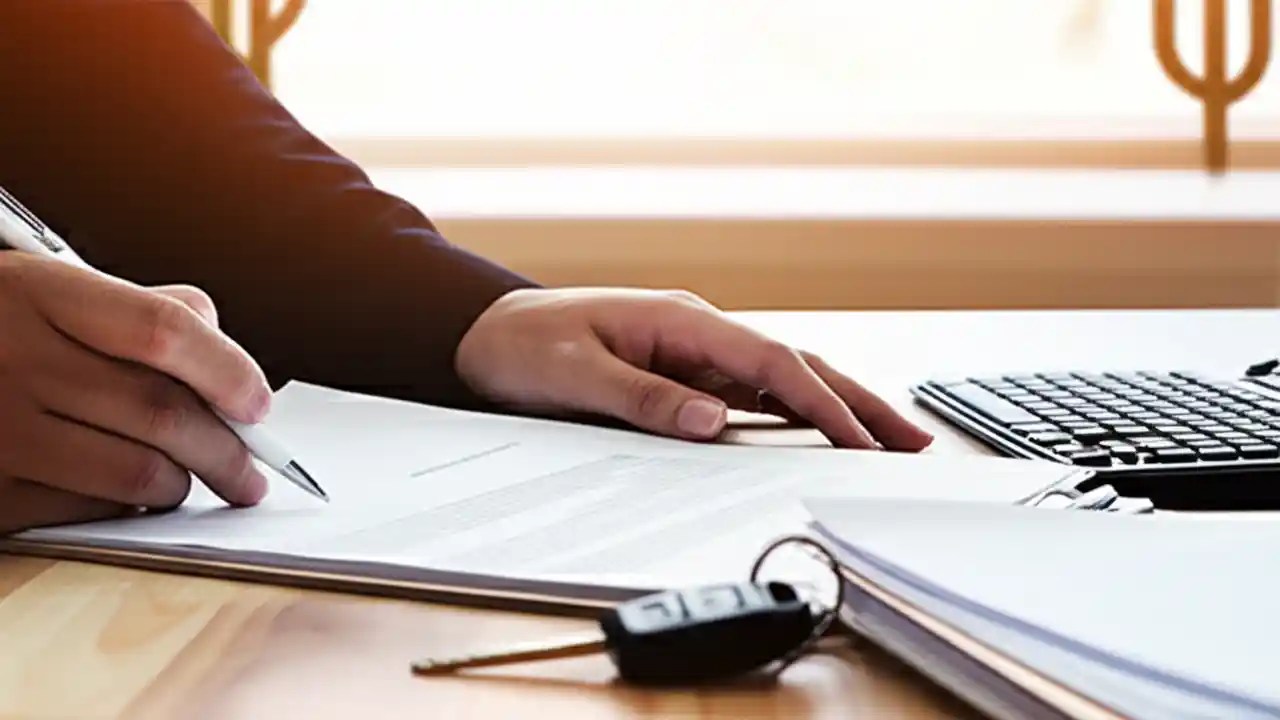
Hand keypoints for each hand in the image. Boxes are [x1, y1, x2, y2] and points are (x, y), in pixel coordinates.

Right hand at [0, 253, 272, 533]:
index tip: (258, 403)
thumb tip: (218, 337)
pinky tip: (134, 494)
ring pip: (138, 473)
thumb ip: (132, 307)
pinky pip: (88, 510)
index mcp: (37, 293)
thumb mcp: (40, 285)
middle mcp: (14, 359)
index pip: (164, 331)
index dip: (228, 369)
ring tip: (196, 481)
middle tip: (254, 470)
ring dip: (185, 484)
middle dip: (229, 450)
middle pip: (163, 412)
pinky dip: (128, 507)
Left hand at [455, 288, 932, 450]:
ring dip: (836, 410)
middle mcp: (699, 334)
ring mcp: (696, 355)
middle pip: (794, 366)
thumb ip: (645, 397)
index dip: (820, 402)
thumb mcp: (576, 374)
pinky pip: (752, 398)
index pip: (769, 363)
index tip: (859, 438)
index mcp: (682, 321)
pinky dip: (796, 415)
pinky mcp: (686, 377)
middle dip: (856, 402)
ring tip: (888, 442)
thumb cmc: (525, 347)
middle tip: (912, 439)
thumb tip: (713, 421)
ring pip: (782, 382)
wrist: (486, 336)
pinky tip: (823, 434)